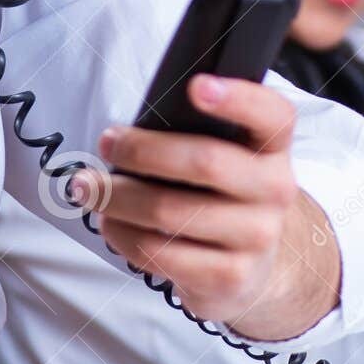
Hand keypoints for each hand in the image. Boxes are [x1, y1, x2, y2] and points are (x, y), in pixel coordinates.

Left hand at [75, 76, 339, 340]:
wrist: (248, 267)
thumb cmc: (219, 196)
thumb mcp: (224, 158)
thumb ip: (193, 136)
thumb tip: (125, 134)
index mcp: (272, 148)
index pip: (272, 116)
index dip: (238, 98)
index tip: (197, 86)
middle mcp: (275, 190)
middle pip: (206, 162)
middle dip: (143, 151)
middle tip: (107, 144)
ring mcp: (257, 237)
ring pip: (170, 212)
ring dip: (116, 198)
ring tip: (88, 188)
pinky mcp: (230, 277)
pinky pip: (160, 252)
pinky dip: (123, 235)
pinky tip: (111, 224)